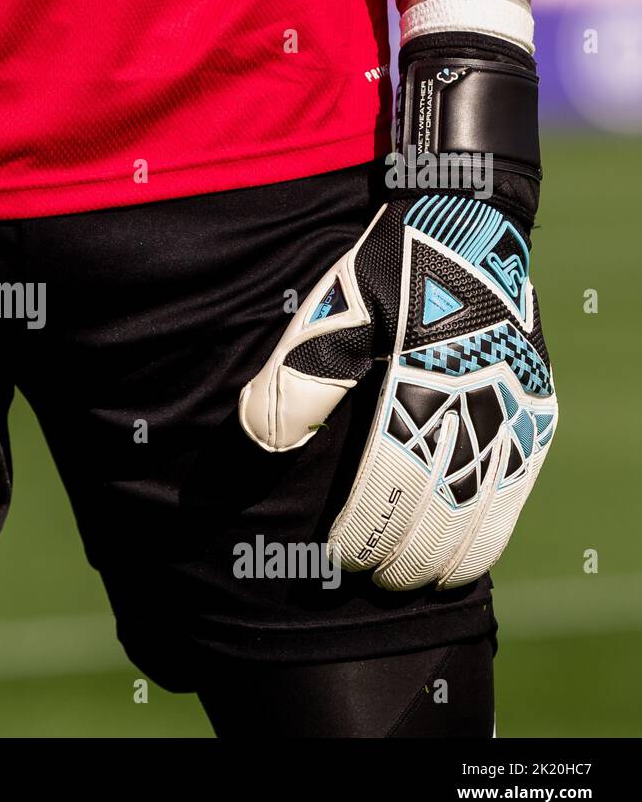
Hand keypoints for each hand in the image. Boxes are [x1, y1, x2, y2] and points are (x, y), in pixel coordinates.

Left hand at [239, 34, 556, 590]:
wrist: (466, 223)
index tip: (337, 556)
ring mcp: (517, 414)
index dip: (365, 533)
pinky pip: (519, 492)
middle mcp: (479, 408)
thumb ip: (296, 378)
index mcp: (423, 387)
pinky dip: (489, 533)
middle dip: (402, 557)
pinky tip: (462, 550)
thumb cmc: (388, 269)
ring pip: (488, 517)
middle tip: (368, 574)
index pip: (391, 490)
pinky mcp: (538, 412)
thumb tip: (263, 443)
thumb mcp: (331, 309)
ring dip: (448, 558)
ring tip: (412, 578)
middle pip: (441, 516)